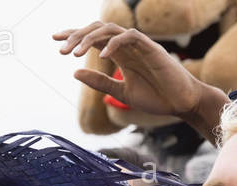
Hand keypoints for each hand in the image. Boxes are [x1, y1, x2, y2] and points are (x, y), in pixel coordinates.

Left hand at [55, 22, 215, 124]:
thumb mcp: (120, 93)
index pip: (93, 39)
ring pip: (110, 30)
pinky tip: (102, 56)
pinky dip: (114, 44)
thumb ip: (99, 82)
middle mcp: (127, 46)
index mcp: (120, 55)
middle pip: (97, 30)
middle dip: (76, 36)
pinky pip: (129, 38)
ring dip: (90, 39)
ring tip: (75, 53)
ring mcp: (139, 45)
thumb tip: (74, 72)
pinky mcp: (151, 48)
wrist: (181, 103)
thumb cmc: (156, 98)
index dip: (74, 37)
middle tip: (61, 50)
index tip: (55, 40)